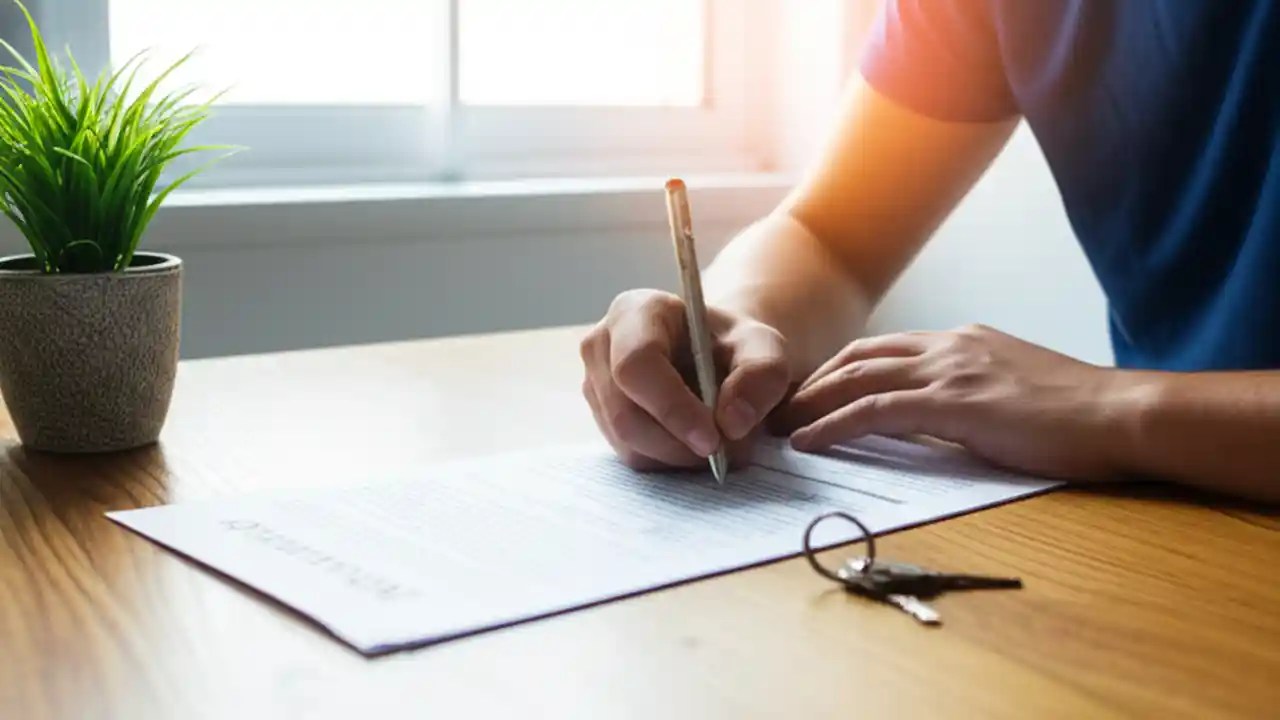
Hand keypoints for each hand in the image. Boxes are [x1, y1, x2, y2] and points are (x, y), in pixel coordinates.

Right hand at [580, 289, 791, 469]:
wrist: (716, 357)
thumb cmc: (734, 346)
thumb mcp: (765, 348)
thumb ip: (760, 376)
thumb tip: (731, 423)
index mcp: (636, 312)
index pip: (637, 364)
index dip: (671, 407)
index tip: (713, 439)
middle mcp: (603, 346)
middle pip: (626, 413)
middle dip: (678, 444)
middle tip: (726, 451)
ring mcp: (596, 385)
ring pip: (628, 442)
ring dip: (679, 456)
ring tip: (720, 443)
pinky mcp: (602, 419)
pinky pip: (633, 456)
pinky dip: (671, 462)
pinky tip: (696, 443)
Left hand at [779, 324, 1134, 479]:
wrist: (1120, 414)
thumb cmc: (1079, 415)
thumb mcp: (1015, 392)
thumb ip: (974, 394)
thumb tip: (946, 417)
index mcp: (964, 341)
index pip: (884, 350)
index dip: (841, 370)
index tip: (813, 392)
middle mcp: (949, 346)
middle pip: (859, 357)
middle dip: (813, 381)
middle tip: (780, 407)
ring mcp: (950, 370)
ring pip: (857, 379)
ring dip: (810, 402)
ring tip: (778, 426)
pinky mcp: (953, 403)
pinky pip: (874, 411)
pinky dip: (833, 424)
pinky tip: (808, 440)